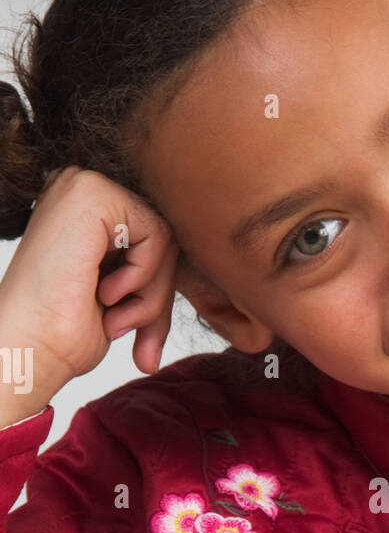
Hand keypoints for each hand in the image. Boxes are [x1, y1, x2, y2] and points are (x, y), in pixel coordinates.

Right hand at [0, 165, 178, 403]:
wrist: (32, 347)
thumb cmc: (64, 329)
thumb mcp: (125, 297)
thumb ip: (158, 276)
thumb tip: (213, 273)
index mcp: (84, 208)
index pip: (154, 238)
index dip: (155, 289)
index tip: (136, 332)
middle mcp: (81, 187)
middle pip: (164, 236)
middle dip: (158, 294)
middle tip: (125, 328)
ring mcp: (84, 185)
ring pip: (165, 237)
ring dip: (151, 293)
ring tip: (115, 316)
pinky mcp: (92, 193)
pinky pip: (158, 234)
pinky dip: (143, 276)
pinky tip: (107, 293)